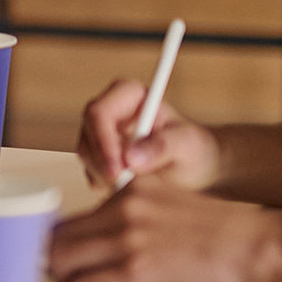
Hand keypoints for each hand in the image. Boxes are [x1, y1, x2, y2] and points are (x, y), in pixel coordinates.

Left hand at [48, 179, 281, 281]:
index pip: (71, 217)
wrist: (263, 248)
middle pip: (56, 239)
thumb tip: (103, 245)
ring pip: (60, 263)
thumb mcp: (170, 206)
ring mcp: (126, 240)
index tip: (67, 261)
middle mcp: (121, 210)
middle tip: (69, 281)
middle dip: (55, 264)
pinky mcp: (136, 272)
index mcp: (129, 192)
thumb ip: (133, 216)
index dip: (62, 244)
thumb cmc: (226, 235)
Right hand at [76, 78, 220, 190]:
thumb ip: (162, 147)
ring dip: (104, 175)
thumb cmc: (194, 149)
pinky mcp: (98, 155)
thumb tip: (131, 158)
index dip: (103, 141)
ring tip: (134, 186)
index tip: (118, 170)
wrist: (195, 168)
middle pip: (87, 134)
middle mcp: (110, 110)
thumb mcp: (186, 145)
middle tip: (123, 185)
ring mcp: (101, 133)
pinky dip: (105, 184)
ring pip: (85, 155)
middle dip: (102, 163)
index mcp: (128, 94)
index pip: (99, 112)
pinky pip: (89, 171)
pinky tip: (129, 187)